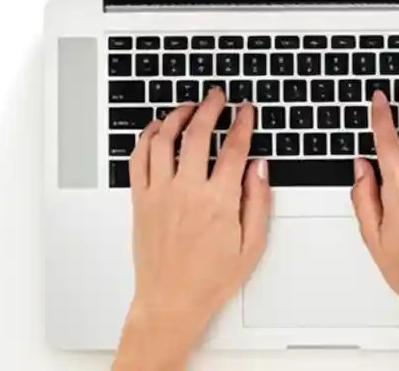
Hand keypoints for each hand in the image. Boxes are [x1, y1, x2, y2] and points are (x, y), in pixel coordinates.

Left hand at [113, 88, 270, 370]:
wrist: (171, 302)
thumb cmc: (211, 279)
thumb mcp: (252, 245)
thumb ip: (258, 201)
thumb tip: (259, 167)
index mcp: (218, 202)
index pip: (233, 148)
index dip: (242, 123)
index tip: (246, 110)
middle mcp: (186, 192)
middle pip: (196, 134)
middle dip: (210, 108)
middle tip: (217, 97)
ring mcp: (159, 195)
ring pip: (163, 140)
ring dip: (177, 116)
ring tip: (188, 107)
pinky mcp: (141, 201)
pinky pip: (138, 159)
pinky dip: (146, 138)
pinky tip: (156, 128)